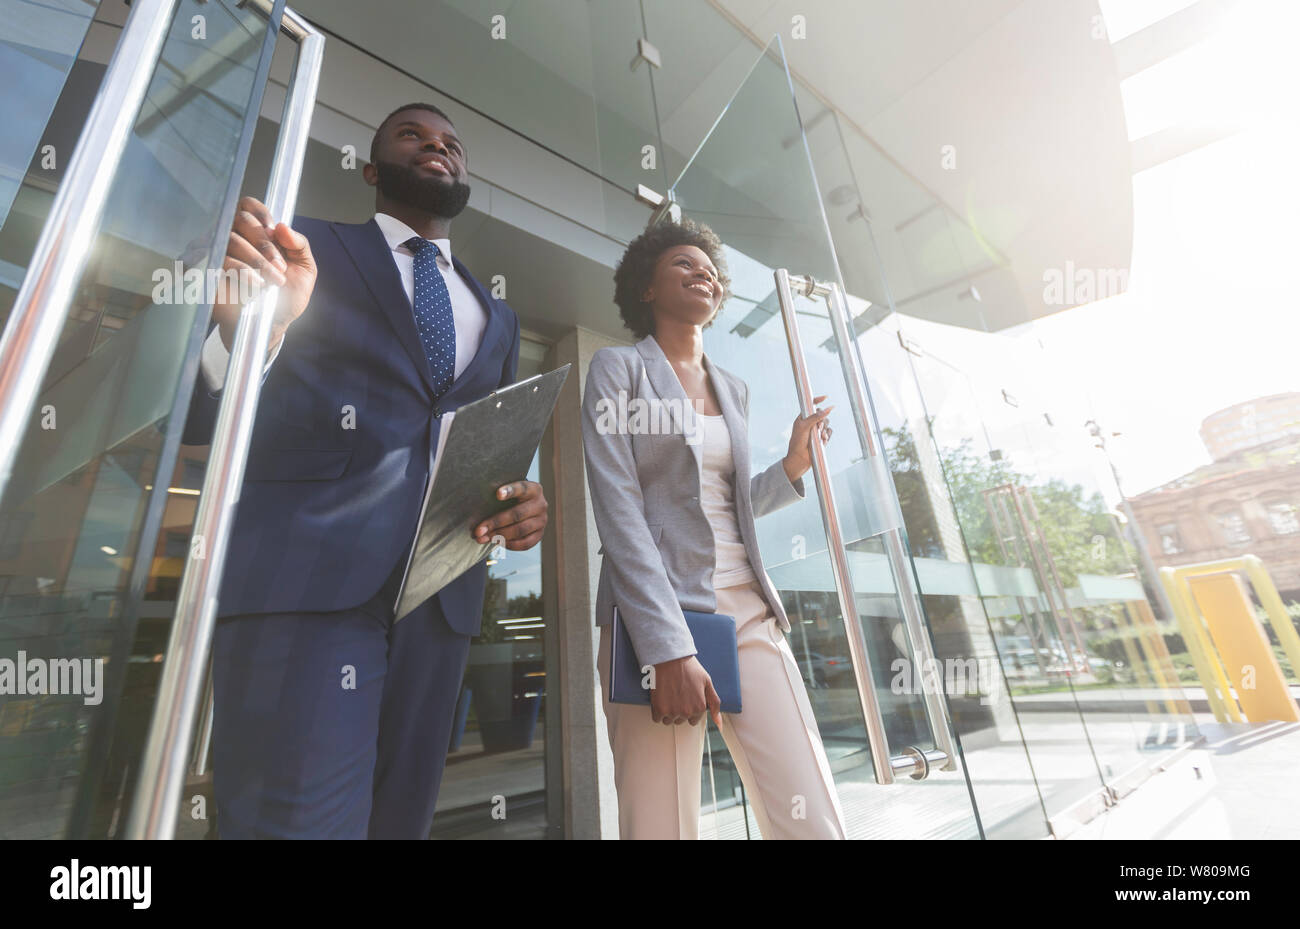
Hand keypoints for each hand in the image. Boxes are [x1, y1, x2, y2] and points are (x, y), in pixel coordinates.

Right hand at [212, 196, 315, 356]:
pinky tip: (256, 285)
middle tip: (280, 268)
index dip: (261, 214)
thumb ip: (299, 244)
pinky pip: (219, 260)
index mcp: (254, 232)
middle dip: (264, 244)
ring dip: (257, 261)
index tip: (275, 234)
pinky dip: (241, 270)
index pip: (247, 205)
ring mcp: (215, 252)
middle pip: (239, 219)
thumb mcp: (305, 269)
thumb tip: (282, 226)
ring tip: (273, 281)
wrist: (271, 326)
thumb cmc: (286, 297)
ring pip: (230, 239)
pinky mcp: (205, 271)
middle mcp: (232, 237)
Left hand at [473, 480, 547, 550]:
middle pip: (517, 514)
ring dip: (500, 535)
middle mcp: (541, 504)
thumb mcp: (508, 492)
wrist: (525, 508)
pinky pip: (525, 543)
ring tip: (484, 538)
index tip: (498, 494)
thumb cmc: (510, 499)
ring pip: (520, 530)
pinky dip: (510, 544)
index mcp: (533, 489)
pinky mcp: (539, 535)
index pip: (522, 489)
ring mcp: (542, 521)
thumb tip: (478, 511)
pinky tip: (497, 542)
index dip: (510, 491)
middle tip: (479, 530)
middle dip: (496, 522)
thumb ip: (498, 496)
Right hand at [650, 656, 721, 726]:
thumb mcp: (707, 683)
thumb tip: (719, 723)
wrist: (671, 658)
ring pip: (668, 720)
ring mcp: (673, 711)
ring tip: (669, 695)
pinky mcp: (659, 709)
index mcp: (700, 707)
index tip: (685, 697)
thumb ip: (714, 704)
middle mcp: (687, 712)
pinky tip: (661, 697)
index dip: (688, 708)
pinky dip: (657, 710)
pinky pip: (657, 718)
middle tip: (677, 693)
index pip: (693, 720)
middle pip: (680, 720)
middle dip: (678, 710)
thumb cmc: (688, 668)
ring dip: (667, 711)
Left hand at [783, 394, 832, 482]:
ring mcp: (816, 431)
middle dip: (822, 421)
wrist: (799, 459)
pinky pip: (829, 433)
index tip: (826, 397)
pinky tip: (823, 442)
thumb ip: (815, 417)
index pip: (811, 405)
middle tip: (818, 428)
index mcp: (803, 418)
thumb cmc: (797, 442)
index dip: (818, 400)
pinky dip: (827, 436)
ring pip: (827, 424)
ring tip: (820, 437)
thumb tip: (827, 409)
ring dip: (825, 430)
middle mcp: (810, 423)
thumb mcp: (804, 427)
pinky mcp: (822, 438)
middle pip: (822, 414)